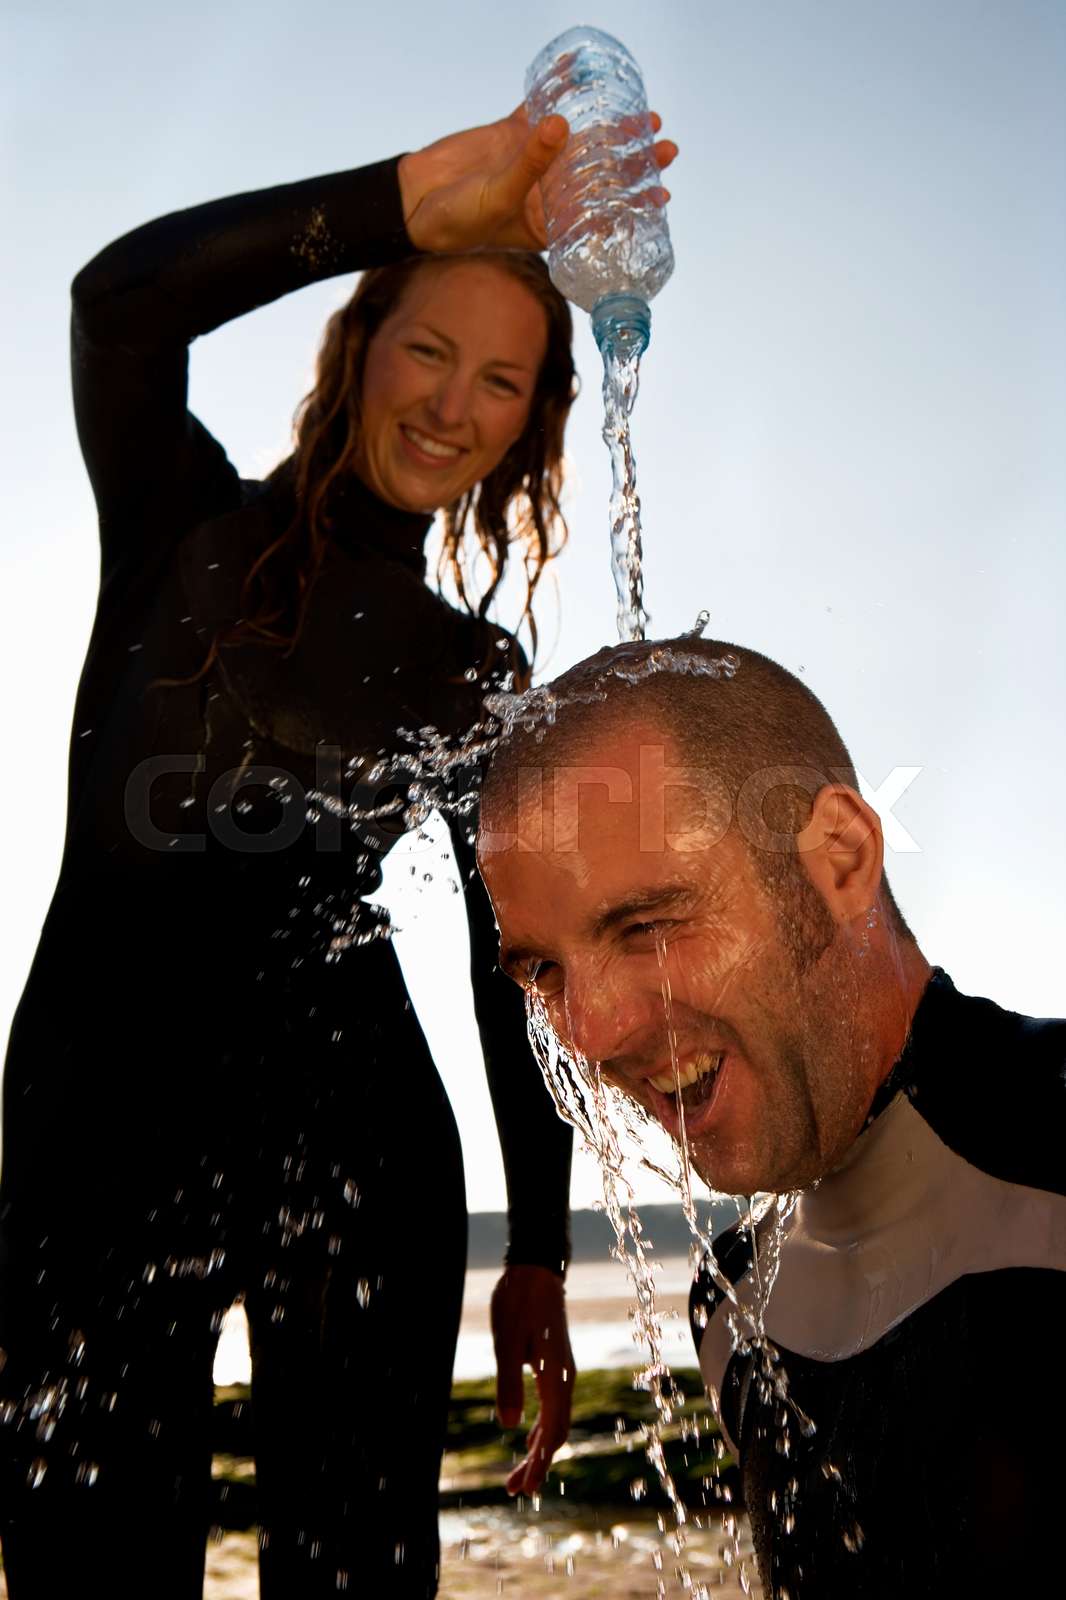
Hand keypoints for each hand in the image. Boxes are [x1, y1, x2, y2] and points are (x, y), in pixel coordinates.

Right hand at [399, 106, 677, 254]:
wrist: (417, 201)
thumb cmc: (459, 221)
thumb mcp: (501, 198)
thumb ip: (531, 163)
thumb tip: (561, 123)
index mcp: (552, 222)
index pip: (602, 213)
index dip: (634, 203)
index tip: (663, 189)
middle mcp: (548, 191)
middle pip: (600, 173)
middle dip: (631, 159)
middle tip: (663, 142)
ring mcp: (534, 159)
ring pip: (580, 140)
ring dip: (609, 127)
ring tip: (644, 116)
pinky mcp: (514, 132)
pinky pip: (543, 107)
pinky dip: (562, 88)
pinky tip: (583, 72)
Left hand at [491, 1263, 574, 1495]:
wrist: (536, 1269)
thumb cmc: (518, 1303)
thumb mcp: (506, 1343)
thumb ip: (508, 1384)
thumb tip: (509, 1426)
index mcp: (556, 1377)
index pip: (552, 1433)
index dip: (540, 1463)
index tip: (526, 1488)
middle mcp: (564, 1378)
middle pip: (556, 1433)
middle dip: (537, 1464)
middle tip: (514, 1490)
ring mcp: (561, 1371)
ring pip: (555, 1421)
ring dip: (538, 1449)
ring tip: (519, 1473)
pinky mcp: (553, 1364)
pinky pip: (552, 1406)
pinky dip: (541, 1429)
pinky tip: (528, 1437)